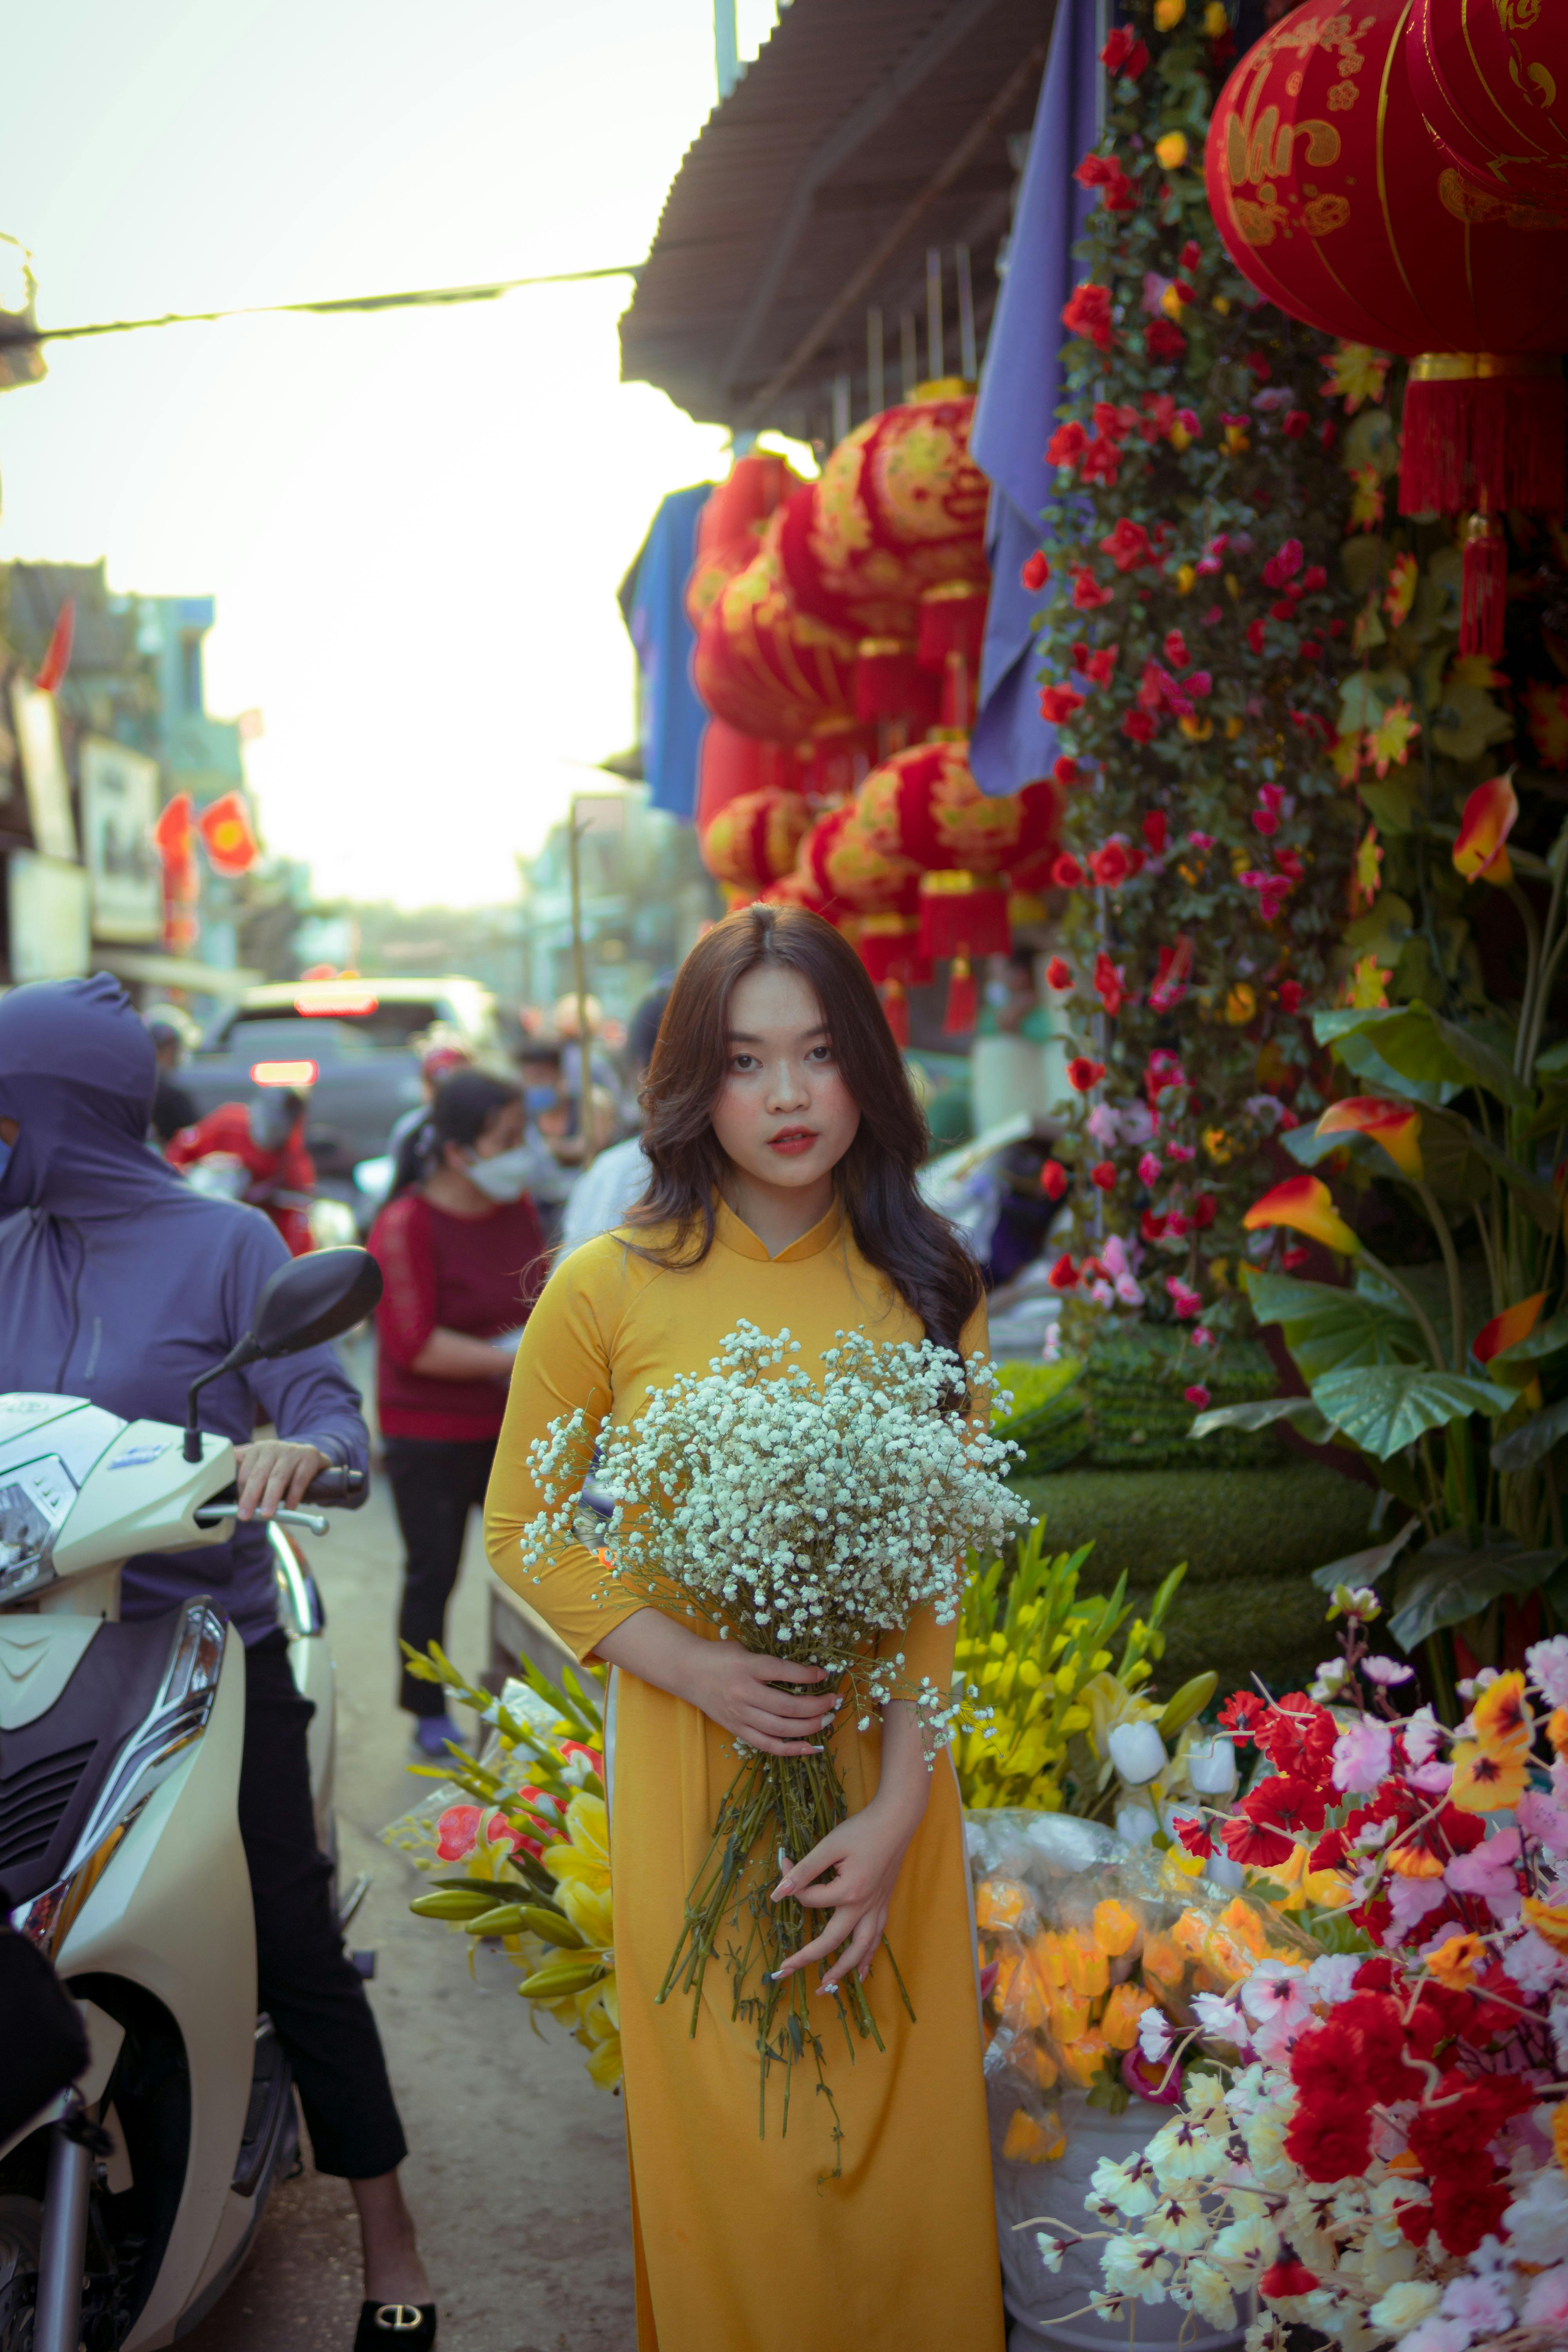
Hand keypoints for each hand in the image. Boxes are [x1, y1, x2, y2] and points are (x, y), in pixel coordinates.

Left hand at [233, 1440, 329, 1521]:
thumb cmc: (281, 1467)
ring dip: (271, 1497)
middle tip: (245, 1515)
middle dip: (251, 1496)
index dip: (240, 1491)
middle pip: (259, 1474)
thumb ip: (247, 1476)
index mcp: (257, 1449)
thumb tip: (231, 1500)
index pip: (245, 1471)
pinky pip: (299, 1479)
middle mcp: (273, 1447)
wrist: (310, 1456)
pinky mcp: (309, 1456)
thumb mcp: (263, 1466)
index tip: (238, 1509)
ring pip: (278, 1477)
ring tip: (266, 1514)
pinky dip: (293, 1496)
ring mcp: (292, 1450)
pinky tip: (289, 1509)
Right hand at [681, 1644, 840, 1757]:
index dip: (808, 1675)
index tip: (825, 1674)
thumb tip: (806, 1671)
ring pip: (781, 1728)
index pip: (784, 1672)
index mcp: (748, 1666)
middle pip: (787, 1706)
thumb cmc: (720, 1656)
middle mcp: (744, 1693)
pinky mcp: (737, 1729)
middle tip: (834, 1701)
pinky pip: (767, 1744)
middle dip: (817, 1706)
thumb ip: (770, 1661)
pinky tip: (810, 1746)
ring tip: (827, 1719)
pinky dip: (791, 1748)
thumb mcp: (745, 1649)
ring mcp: (740, 1715)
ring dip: (809, 1726)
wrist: (687, 1671)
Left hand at [770, 1788, 927, 1994]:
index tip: (783, 1862)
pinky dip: (867, 1958)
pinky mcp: (883, 1906)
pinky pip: (876, 1939)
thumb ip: (805, 1870)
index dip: (791, 1883)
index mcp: (848, 1892)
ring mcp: (876, 1909)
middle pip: (832, 1941)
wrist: (897, 1822)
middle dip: (806, 1958)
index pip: (810, 1899)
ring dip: (842, 1970)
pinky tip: (862, 1973)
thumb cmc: (862, 1830)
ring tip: (825, 1986)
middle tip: (784, 1971)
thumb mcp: (830, 1846)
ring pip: (859, 1949)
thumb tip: (778, 1893)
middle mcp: (863, 1907)